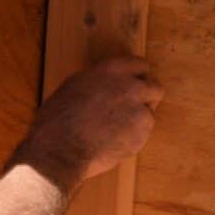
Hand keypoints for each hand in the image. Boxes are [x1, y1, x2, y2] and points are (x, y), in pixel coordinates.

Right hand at [12, 55, 163, 189]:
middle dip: (147, 97)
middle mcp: (132, 88)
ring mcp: (140, 112)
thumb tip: (108, 83)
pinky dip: (131, 138)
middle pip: (155, 88)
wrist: (61, 150)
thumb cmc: (58, 117)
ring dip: (137, 120)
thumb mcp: (74, 85)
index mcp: (113, 70)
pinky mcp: (141, 136)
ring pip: (149, 114)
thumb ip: (99, 80)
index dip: (137, 76)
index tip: (134, 83)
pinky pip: (142, 134)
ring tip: (114, 130)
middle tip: (133, 107)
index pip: (141, 65)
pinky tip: (112, 142)